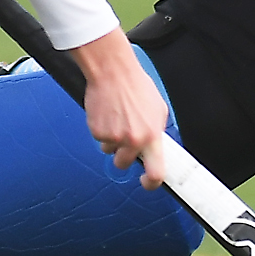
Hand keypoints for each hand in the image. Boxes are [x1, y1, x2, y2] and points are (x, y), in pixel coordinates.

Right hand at [76, 28, 168, 188]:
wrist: (114, 72)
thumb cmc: (136, 86)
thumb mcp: (158, 109)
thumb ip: (156, 131)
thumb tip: (156, 148)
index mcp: (152, 136)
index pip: (156, 172)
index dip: (151, 183)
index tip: (147, 183)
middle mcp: (133, 140)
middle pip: (124, 164)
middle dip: (123, 156)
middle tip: (125, 138)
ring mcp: (113, 137)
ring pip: (110, 151)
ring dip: (113, 141)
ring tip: (117, 117)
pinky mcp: (97, 131)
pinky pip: (100, 139)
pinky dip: (102, 129)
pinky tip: (108, 113)